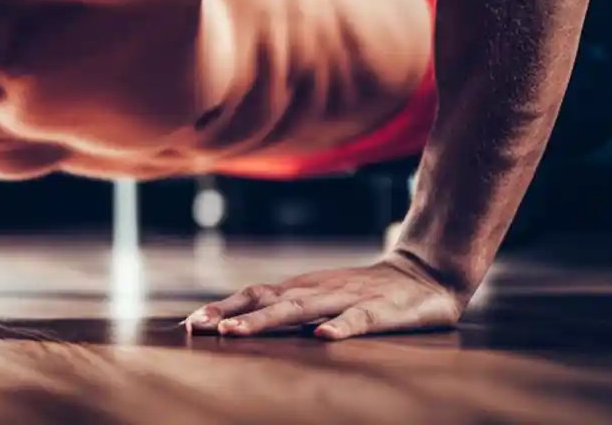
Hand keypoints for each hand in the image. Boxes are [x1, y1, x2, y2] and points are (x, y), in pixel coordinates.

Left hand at [184, 252, 466, 339]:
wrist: (423, 273)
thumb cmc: (363, 290)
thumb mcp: (320, 296)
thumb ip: (287, 307)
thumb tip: (240, 323)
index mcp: (300, 288)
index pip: (251, 293)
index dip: (220, 307)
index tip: (189, 322)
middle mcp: (315, 290)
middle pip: (265, 299)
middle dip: (228, 314)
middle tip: (197, 327)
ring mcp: (345, 299)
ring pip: (300, 310)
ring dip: (265, 320)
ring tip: (236, 332)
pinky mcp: (379, 311)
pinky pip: (357, 320)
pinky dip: (339, 327)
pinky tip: (324, 338)